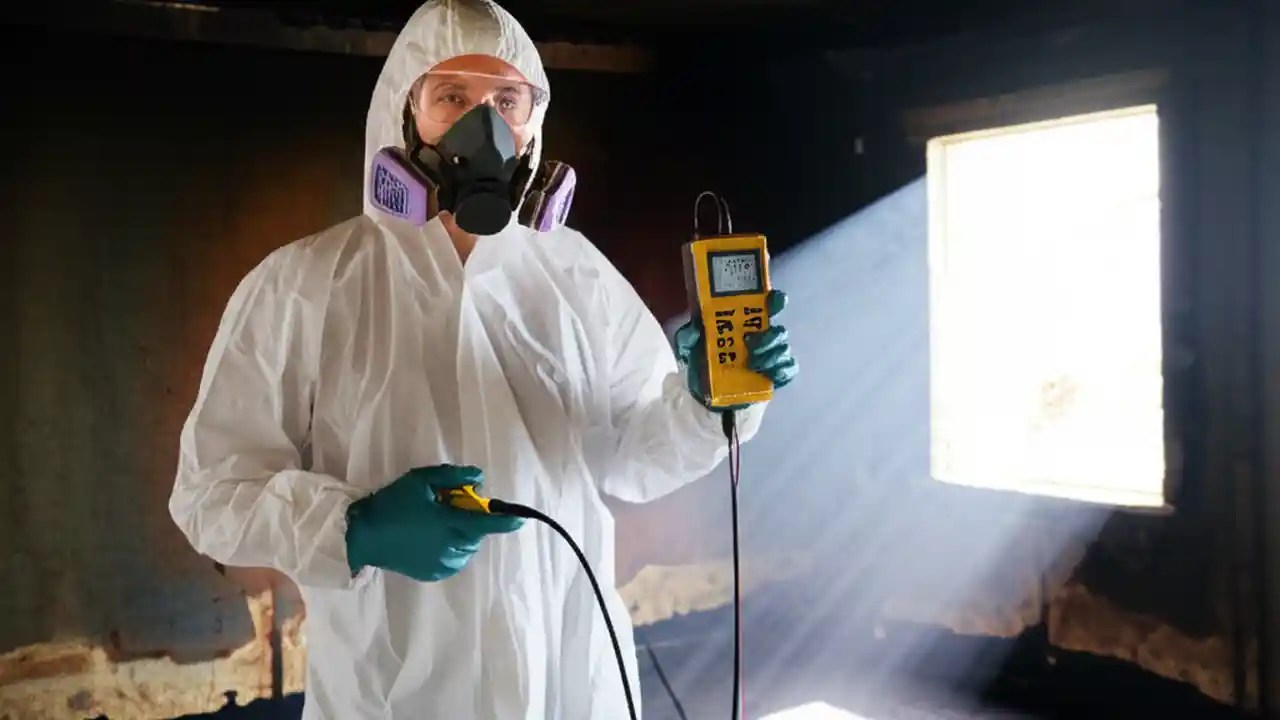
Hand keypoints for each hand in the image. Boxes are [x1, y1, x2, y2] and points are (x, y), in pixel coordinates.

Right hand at [345, 464, 523, 581]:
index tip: (520, 519)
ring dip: (463, 535)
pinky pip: (454, 561)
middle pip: (477, 535)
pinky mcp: (432, 574)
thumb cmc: (392, 503)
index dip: (506, 521)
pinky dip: (452, 549)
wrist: (363, 535)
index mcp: (448, 523)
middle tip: (452, 507)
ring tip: (440, 524)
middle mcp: (449, 546)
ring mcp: (441, 563)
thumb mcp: (421, 480)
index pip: (487, 524)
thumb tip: (479, 478)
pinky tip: (433, 540)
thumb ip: (453, 477)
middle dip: (473, 520)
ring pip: (467, 548)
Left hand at [675, 289, 797, 409]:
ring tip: (754, 363)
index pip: (766, 307)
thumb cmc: (700, 364)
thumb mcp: (688, 348)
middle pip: (779, 331)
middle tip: (752, 344)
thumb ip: (687, 337)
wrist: (703, 397)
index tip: (774, 301)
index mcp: (744, 325)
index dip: (775, 301)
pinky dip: (783, 370)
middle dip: (770, 336)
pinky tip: (770, 374)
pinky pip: (788, 370)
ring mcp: (768, 358)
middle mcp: (760, 338)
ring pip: (784, 349)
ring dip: (772, 354)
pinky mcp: (773, 378)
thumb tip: (695, 332)